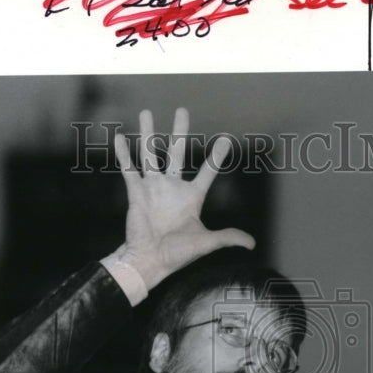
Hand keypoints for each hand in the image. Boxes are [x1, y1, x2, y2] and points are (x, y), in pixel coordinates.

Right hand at [111, 108, 254, 290]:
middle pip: (177, 152)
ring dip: (149, 134)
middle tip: (182, 110)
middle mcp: (172, 189)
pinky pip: (129, 169)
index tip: (225, 140)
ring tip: (146, 112)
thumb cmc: (176, 254)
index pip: (207, 173)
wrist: (149, 261)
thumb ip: (227, 238)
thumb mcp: (206, 244)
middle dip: (180, 131)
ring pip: (151, 154)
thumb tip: (252, 243)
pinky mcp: (136, 192)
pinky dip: (124, 154)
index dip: (216, 157)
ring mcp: (153, 189)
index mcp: (191, 198)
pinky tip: (120, 137)